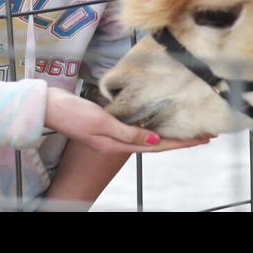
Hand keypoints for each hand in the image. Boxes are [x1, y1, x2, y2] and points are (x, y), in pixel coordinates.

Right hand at [43, 87, 210, 155]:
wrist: (47, 107)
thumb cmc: (72, 113)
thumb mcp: (101, 123)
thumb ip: (127, 132)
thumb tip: (155, 139)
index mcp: (118, 144)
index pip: (158, 145)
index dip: (181, 143)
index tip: (202, 139)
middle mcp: (118, 142)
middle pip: (157, 143)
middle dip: (182, 140)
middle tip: (205, 134)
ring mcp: (113, 134)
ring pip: (149, 137)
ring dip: (170, 134)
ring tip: (189, 130)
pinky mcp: (109, 125)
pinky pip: (137, 129)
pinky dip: (153, 127)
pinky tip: (160, 122)